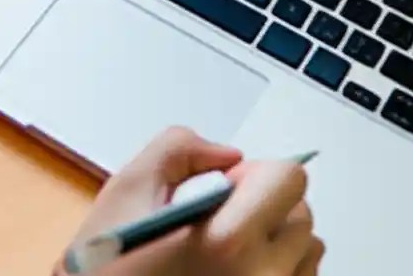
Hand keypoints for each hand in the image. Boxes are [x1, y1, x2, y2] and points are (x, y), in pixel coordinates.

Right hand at [59, 128, 323, 275]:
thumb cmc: (106, 270)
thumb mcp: (127, 192)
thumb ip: (179, 149)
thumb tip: (227, 155)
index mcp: (226, 242)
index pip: (289, 178)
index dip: (255, 174)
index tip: (227, 187)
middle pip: (301, 213)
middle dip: (266, 206)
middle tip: (219, 221)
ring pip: (306, 250)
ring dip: (275, 241)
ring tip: (227, 253)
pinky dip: (276, 271)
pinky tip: (235, 273)